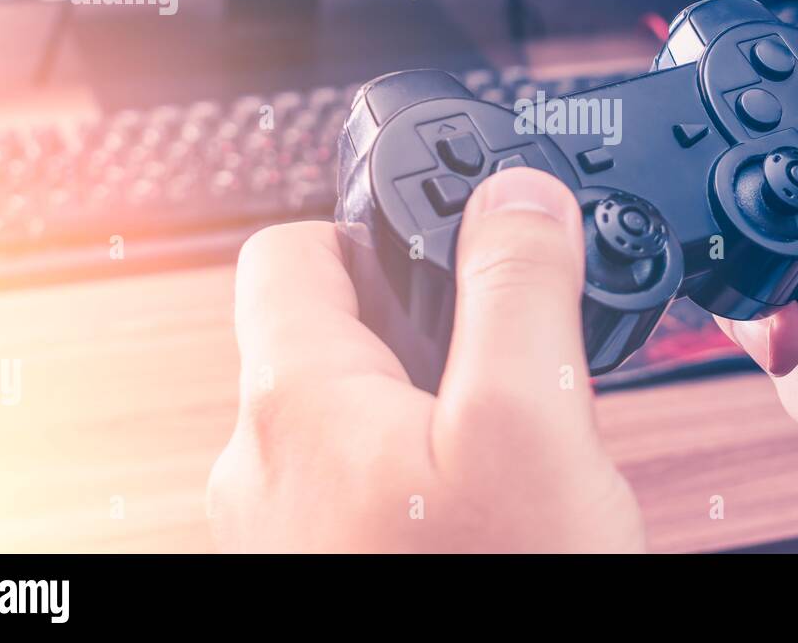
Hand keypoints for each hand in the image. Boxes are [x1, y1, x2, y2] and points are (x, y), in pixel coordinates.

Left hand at [208, 168, 644, 551]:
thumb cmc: (491, 606)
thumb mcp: (530, 425)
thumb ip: (519, 287)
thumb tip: (518, 195)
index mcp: (294, 406)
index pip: (291, 253)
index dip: (368, 224)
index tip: (437, 236)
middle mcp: (267, 470)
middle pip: (332, 337)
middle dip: (425, 323)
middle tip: (507, 350)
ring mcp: (290, 534)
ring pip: (358, 418)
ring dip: (434, 403)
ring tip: (515, 433)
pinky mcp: (330, 574)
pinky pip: (367, 488)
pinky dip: (426, 472)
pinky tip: (496, 506)